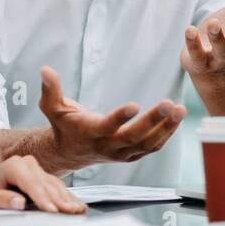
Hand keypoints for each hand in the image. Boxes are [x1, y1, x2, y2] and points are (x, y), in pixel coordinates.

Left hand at [0, 155, 86, 213]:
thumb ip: (2, 198)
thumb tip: (19, 202)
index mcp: (13, 166)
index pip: (31, 183)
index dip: (42, 198)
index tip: (51, 210)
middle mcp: (26, 164)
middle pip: (47, 183)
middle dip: (59, 199)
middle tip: (70, 212)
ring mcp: (36, 169)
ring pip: (55, 184)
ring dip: (67, 199)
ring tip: (77, 210)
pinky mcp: (42, 176)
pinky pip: (57, 186)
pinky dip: (67, 197)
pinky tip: (76, 205)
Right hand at [38, 66, 185, 164]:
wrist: (69, 152)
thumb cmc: (63, 125)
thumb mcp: (52, 107)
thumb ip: (50, 89)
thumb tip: (45, 70)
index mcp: (90, 133)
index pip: (106, 127)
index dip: (119, 118)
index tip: (134, 104)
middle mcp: (107, 146)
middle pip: (133, 137)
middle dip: (153, 121)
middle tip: (169, 104)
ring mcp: (121, 153)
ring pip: (147, 145)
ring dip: (166, 128)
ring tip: (179, 109)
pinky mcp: (131, 155)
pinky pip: (152, 147)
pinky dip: (166, 134)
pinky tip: (176, 118)